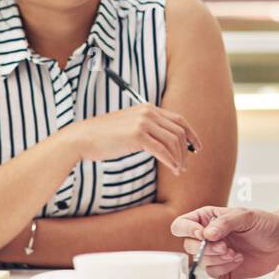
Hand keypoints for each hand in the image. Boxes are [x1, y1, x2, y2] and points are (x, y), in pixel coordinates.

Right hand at [69, 104, 200, 174]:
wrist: (82, 138)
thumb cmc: (104, 137)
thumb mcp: (129, 126)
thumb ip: (147, 129)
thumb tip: (165, 143)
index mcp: (147, 108)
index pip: (178, 120)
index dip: (191, 134)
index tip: (196, 147)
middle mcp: (147, 112)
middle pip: (178, 131)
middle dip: (185, 150)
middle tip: (185, 165)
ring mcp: (142, 122)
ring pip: (172, 141)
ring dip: (179, 158)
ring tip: (178, 170)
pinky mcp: (137, 135)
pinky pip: (161, 150)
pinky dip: (170, 161)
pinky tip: (172, 169)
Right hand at [169, 206, 278, 278]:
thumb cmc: (265, 224)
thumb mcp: (246, 216)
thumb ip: (225, 222)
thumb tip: (207, 233)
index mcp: (208, 218)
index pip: (182, 224)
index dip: (188, 230)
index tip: (204, 234)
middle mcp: (208, 236)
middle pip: (188, 246)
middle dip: (207, 249)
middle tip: (225, 246)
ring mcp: (214, 253)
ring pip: (199, 261)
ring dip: (217, 259)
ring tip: (235, 253)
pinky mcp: (223, 268)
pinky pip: (212, 273)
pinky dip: (224, 268)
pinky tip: (238, 260)